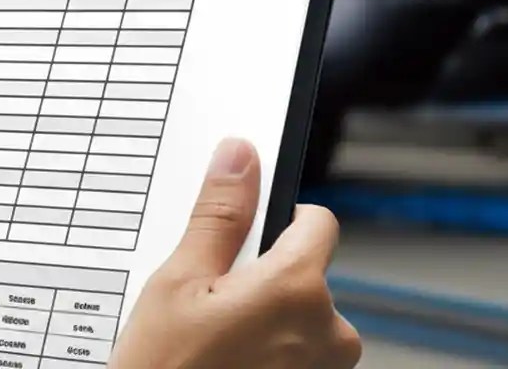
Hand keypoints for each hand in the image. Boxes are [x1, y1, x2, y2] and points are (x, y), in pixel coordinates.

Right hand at [108, 139, 361, 368]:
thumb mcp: (178, 281)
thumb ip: (219, 215)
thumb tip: (240, 158)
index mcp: (296, 288)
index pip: (318, 223)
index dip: (281, 220)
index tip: (249, 235)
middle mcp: (329, 331)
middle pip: (307, 275)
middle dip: (265, 281)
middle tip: (211, 304)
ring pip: (303, 320)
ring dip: (268, 322)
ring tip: (215, 342)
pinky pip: (301, 357)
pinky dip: (271, 355)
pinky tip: (228, 363)